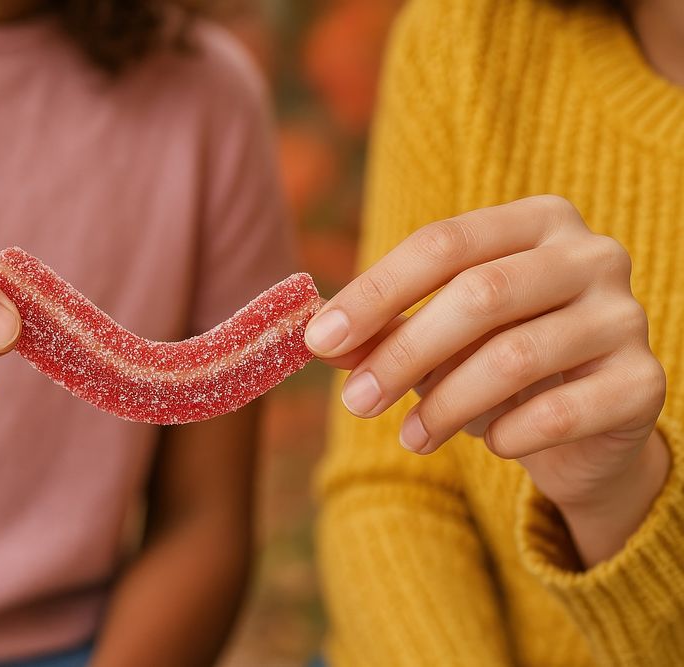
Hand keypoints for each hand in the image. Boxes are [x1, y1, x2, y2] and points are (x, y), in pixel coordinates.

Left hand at [306, 196, 668, 562]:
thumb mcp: (437, 339)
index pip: (443, 242)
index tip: (320, 340)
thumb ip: (385, 332)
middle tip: (355, 402)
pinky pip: (559, 412)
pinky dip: (507, 435)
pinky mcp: (644, 383)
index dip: (376, 292)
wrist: (585, 424)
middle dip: (404, 352)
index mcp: (536, 221)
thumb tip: (320, 341)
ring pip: (515, 356)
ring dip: (446, 403)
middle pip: (479, 294)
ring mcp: (625, 315)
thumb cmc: (499, 360)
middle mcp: (592, 254)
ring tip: (410, 436)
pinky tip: (489, 444)